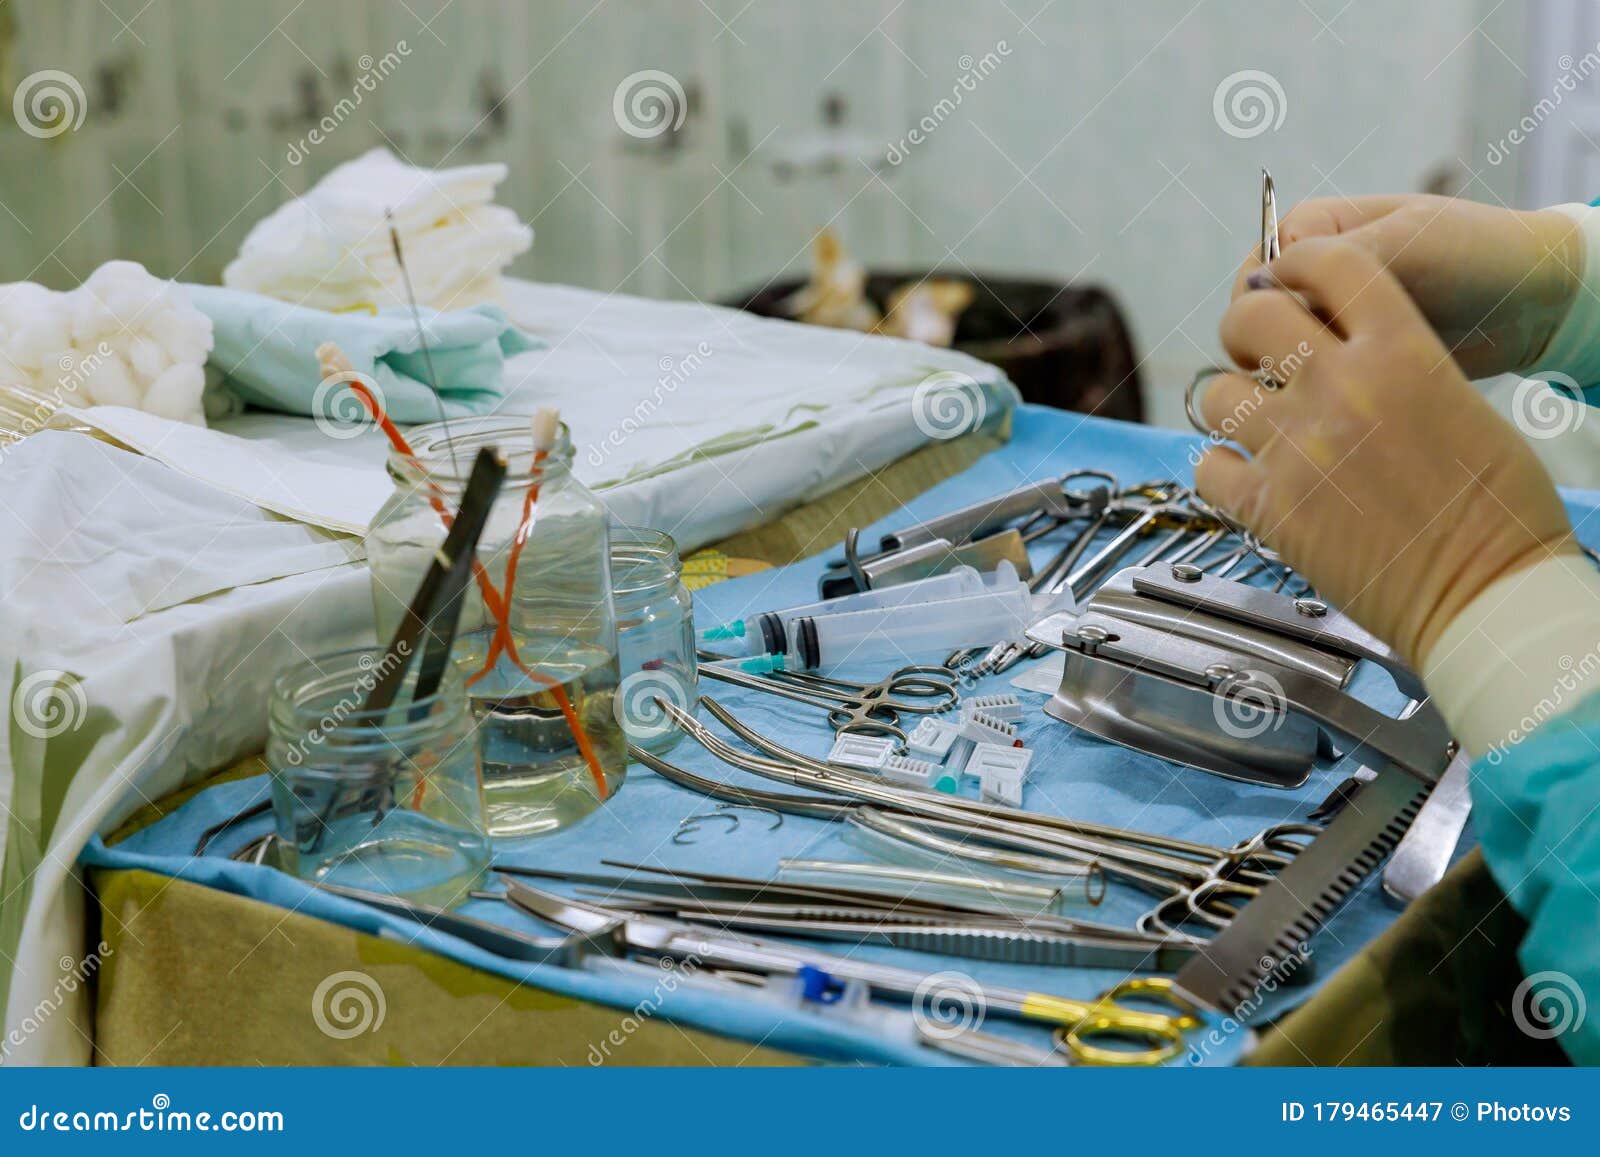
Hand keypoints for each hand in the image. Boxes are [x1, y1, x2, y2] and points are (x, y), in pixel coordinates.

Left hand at [1198, 238, 1576, 668]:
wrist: (1487, 592)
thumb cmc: (1494, 507)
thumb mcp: (1462, 402)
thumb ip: (1396, 360)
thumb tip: (1343, 347)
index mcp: (1401, 350)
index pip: (1326, 262)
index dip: (1297, 264)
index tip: (1287, 278)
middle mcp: (1340, 389)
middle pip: (1251, 315)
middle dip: (1246, 327)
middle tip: (1255, 353)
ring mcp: (1297, 448)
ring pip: (1217, 392)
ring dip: (1232, 403)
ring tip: (1257, 424)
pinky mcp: (1270, 509)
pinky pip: (1208, 466)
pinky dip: (1220, 469)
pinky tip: (1246, 476)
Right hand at [1230, 195, 1582, 379]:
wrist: (1530, 302)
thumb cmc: (1473, 255)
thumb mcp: (1406, 245)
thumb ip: (1329, 262)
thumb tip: (1257, 290)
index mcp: (1314, 228)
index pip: (1254, 273)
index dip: (1264, 306)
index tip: (1304, 328)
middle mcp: (1308, 273)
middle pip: (1252, 318)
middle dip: (1278, 343)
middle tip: (1324, 361)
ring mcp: (1322, 318)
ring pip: (1272, 354)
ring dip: (1294, 372)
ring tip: (1339, 380)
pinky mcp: (1338, 358)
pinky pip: (1301, 379)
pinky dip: (1310, 391)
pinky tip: (1340, 398)